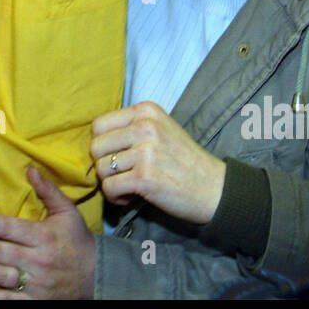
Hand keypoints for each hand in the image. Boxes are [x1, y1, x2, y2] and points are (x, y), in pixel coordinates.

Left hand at [0, 165, 95, 299]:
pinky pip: (7, 301)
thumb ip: (48, 191)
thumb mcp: (68, 213)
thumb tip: (29, 168)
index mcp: (44, 236)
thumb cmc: (78, 241)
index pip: (8, 228)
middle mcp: (38, 260)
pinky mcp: (34, 302)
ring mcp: (35, 284)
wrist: (99, 278)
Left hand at [90, 101, 226, 224]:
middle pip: (95, 147)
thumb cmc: (183, 161)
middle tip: (123, 175)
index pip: (99, 124)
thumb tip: (94, 140)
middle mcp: (145, 126)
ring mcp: (145, 151)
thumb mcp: (160, 129)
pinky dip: (116, 197)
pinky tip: (131, 197)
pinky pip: (109, 188)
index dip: (104, 145)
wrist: (213, 188)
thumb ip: (131, 128)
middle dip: (105, 165)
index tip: (119, 157)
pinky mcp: (145, 177)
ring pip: (101, 169)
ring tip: (129, 186)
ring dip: (111, 183)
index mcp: (146, 111)